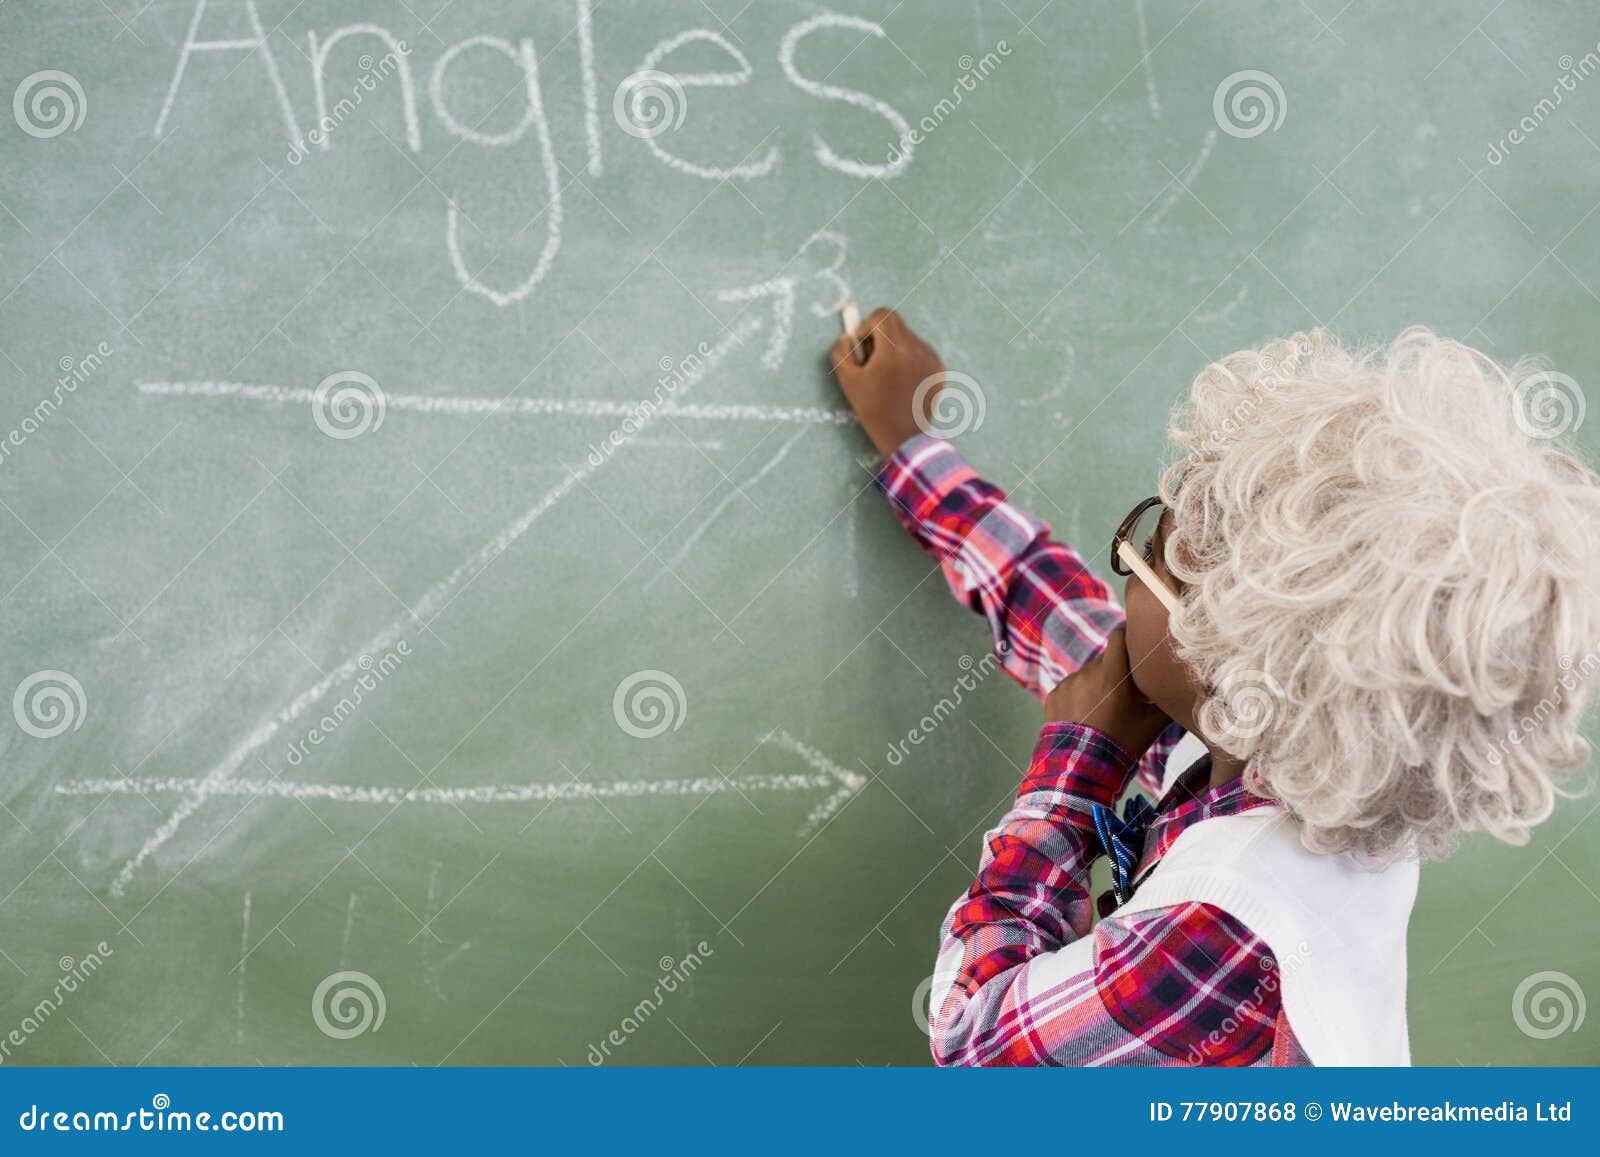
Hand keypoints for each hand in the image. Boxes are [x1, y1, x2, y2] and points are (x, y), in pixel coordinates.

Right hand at [828, 308, 946, 456]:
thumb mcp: (849, 382)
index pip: (882, 315)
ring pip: (908, 338)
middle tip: (873, 360)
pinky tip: (903, 383)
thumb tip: (847, 337)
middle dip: (880, 336)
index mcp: (894, 349)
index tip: (863, 348)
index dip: (867, 327)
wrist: (905, 438)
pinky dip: (909, 360)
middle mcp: (917, 348)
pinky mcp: (939, 369)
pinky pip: (921, 353)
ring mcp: (931, 358)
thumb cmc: (874, 410)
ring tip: (888, 376)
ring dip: (895, 348)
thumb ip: (842, 353)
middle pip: (895, 324)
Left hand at [1043, 629, 1171, 758]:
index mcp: (1111, 673)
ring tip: (1105, 711)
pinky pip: (1070, 689)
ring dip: (1097, 685)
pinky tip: (1087, 718)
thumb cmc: (1123, 743)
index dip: (1129, 637)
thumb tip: (1188, 687)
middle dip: (1117, 670)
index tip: (1137, 647)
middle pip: (1106, 659)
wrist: (1081, 769)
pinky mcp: (1053, 696)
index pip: (1119, 635)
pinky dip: (1079, 697)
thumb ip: (1168, 699)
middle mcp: (1086, 672)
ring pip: (1088, 675)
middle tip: (1126, 692)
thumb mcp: (1153, 723)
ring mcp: (1067, 684)